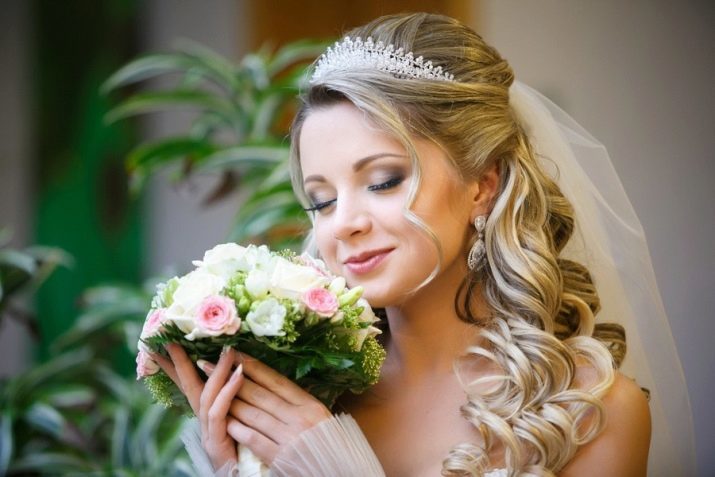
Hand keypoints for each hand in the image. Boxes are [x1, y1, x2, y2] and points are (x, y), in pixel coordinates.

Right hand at [153, 344, 243, 470]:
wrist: (240, 475)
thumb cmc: (246, 451)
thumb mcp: (240, 420)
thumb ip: (237, 400)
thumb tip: (243, 370)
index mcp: (208, 415)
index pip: (189, 384)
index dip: (177, 366)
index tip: (166, 345)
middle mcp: (203, 422)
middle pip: (188, 386)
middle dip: (179, 363)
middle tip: (172, 340)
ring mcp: (207, 431)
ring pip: (206, 395)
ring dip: (215, 369)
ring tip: (226, 348)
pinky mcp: (216, 441)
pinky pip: (219, 412)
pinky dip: (228, 391)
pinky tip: (238, 374)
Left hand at [203, 353, 332, 464]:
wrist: (341, 470)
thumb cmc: (329, 444)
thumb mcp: (319, 416)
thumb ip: (297, 402)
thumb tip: (273, 383)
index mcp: (310, 404)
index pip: (276, 380)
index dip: (253, 365)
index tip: (235, 354)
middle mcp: (300, 417)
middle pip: (260, 394)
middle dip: (232, 379)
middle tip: (209, 365)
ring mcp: (290, 437)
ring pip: (254, 415)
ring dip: (231, 403)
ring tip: (212, 393)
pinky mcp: (281, 457)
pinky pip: (254, 439)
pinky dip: (239, 430)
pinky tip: (226, 423)